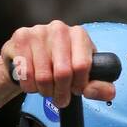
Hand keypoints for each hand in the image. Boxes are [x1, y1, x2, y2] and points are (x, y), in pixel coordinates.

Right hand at [1, 21, 116, 108]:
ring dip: (45, 91)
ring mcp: (39, 32)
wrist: (28, 56)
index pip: (82, 65)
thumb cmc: (57, 65)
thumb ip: (98, 86)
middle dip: (61, 92)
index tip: (76, 90)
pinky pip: (26, 74)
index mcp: (79, 35)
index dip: (79, 85)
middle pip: (63, 73)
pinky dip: (29, 86)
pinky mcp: (21, 38)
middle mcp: (60, 29)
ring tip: (46, 89)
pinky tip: (32, 81)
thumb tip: (104, 92)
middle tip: (60, 97)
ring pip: (43, 76)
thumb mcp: (82, 76)